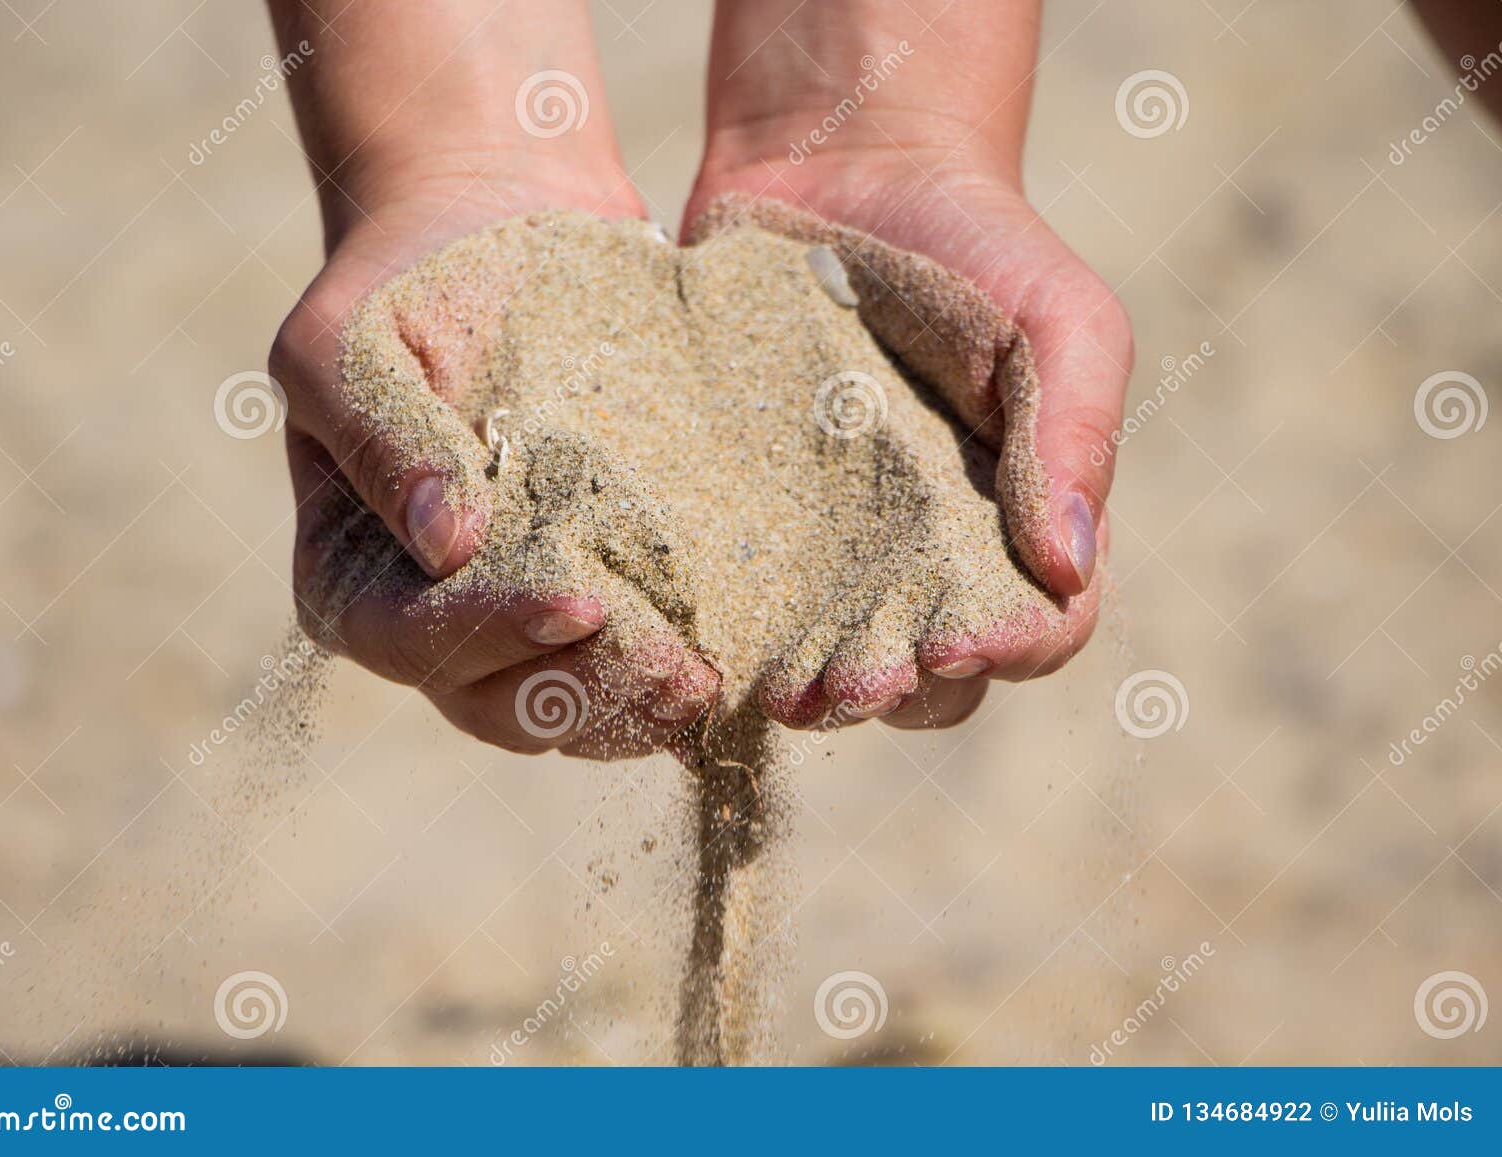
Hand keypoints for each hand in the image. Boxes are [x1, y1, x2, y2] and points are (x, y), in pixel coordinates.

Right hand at [266, 1, 719, 757]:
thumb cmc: (406, 286)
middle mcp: (434, 622)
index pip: (408, 636)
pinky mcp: (602, 601)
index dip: (491, 632)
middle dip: (593, 693)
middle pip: (497, 701)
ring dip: (646, 701)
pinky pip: (633, 665)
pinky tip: (744, 662)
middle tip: (684, 676)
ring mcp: (520, 620)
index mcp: (355, 578)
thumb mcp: (352, 338)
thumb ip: (382, 434)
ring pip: (573, 705)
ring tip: (718, 681)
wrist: (496, 237)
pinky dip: (679, 668)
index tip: (582, 602)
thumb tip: (447, 542)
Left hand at [685, 0, 1131, 728]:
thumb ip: (1079, 432)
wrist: (847, 168)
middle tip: (855, 685)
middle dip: (899, 693)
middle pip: (932, 677)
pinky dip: (732, 636)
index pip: (1040, 630)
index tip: (965, 644)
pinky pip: (745, 601)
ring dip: (816, 692)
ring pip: (837, 659)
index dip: (1010, 651)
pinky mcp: (751, 521)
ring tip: (783, 692)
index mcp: (1020, 528)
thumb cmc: (980, 248)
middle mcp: (928, 561)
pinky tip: (707, 646)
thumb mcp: (1061, 317)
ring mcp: (836, 549)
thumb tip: (1071, 569)